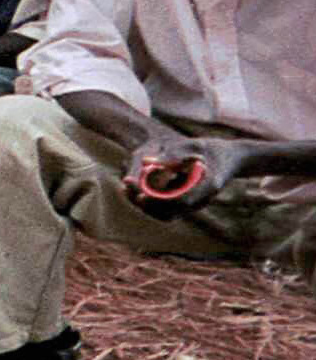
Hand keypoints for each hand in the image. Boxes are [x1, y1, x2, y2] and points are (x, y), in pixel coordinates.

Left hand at [127, 133, 241, 216]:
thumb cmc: (214, 148)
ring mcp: (194, 204)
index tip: (136, 188)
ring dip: (144, 204)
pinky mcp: (187, 202)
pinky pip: (166, 209)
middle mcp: (200, 200)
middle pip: (168, 212)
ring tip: (128, 186)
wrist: (233, 158)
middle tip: (126, 184)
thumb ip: (171, 154)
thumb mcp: (194, 146)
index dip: (155, 198)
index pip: (178, 201)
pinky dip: (150, 201)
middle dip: (144, 202)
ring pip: (165, 213)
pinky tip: (137, 186)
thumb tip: (145, 161)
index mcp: (206, 187)